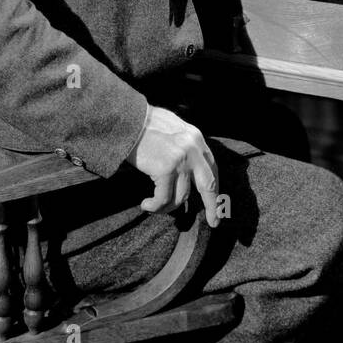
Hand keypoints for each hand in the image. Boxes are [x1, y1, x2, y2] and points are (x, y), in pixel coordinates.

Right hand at [130, 106, 220, 226]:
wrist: (127, 120)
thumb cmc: (144, 125)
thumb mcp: (173, 131)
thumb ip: (184, 147)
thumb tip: (188, 170)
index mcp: (197, 140)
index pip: (212, 169)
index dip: (213, 188)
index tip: (215, 203)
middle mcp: (194, 150)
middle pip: (209, 185)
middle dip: (212, 206)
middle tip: (214, 222)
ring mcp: (181, 160)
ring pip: (182, 196)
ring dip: (168, 207)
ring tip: (154, 206)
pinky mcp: (166, 169)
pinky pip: (164, 198)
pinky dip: (155, 206)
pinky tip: (146, 205)